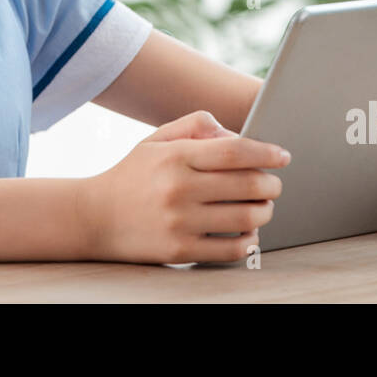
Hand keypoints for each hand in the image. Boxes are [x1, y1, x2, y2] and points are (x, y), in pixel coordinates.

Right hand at [76, 110, 288, 263]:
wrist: (93, 217)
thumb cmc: (132, 175)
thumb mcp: (156, 140)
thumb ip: (195, 125)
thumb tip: (235, 134)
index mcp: (176, 156)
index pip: (235, 151)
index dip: (267, 152)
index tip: (283, 156)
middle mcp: (179, 188)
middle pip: (248, 184)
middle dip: (272, 184)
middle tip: (274, 184)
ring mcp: (180, 222)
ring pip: (246, 217)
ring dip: (265, 211)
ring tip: (262, 206)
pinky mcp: (180, 251)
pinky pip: (231, 249)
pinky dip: (249, 241)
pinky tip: (248, 233)